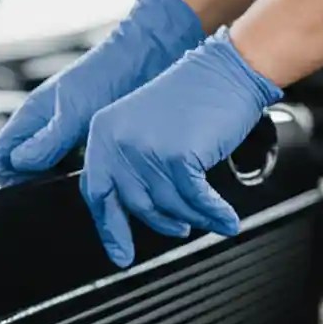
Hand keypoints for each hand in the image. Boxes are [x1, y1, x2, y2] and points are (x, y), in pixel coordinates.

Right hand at [0, 0, 204, 185]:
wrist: (150, 56)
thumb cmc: (110, 73)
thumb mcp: (74, 111)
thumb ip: (46, 140)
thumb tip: (20, 163)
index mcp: (31, 117)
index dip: (9, 179)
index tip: (36, 187)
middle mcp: (44, 128)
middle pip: (21, 170)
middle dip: (36, 185)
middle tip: (65, 188)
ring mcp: (66, 134)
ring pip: (49, 171)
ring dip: (61, 182)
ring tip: (86, 181)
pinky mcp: (90, 140)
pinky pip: (76, 168)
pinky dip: (84, 176)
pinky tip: (102, 175)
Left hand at [81, 30, 282, 266]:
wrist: (227, 70)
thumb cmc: (192, 97)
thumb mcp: (144, 126)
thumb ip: (130, 164)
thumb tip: (133, 210)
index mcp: (102, 133)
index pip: (96, 192)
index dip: (109, 228)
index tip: (120, 254)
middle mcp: (117, 142)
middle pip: (134, 204)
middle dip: (159, 223)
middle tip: (177, 230)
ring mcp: (146, 150)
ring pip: (168, 205)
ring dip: (193, 217)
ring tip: (209, 219)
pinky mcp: (178, 156)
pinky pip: (195, 200)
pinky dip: (214, 214)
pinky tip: (226, 220)